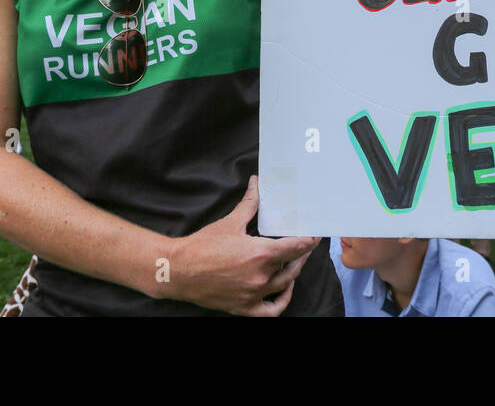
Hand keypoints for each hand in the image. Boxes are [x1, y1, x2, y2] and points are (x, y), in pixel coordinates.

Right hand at [163, 176, 317, 316]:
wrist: (178, 270)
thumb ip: (249, 204)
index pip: (296, 248)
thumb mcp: (230, 222)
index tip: (316, 235)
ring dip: (293, 273)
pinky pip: (270, 311)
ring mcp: (253, 295)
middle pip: (293, 267)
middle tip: (306, 246)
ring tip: (295, 263)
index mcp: (260, 255)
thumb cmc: (202, 246)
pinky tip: (284, 290)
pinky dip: (281, 301)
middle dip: (302, 255)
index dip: (309, 241)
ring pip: (284, 285)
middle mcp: (260, 277)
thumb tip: (256, 183)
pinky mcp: (243, 308)